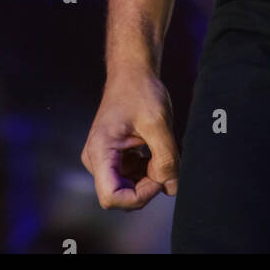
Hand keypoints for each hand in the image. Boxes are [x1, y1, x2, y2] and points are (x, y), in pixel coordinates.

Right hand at [80, 67, 178, 210]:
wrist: (133, 72)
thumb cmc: (140, 90)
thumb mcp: (158, 123)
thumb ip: (166, 158)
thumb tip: (172, 188)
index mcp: (99, 151)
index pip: (112, 197)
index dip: (139, 196)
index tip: (158, 177)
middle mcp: (96, 160)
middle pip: (121, 196)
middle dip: (147, 187)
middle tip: (164, 162)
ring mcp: (105, 160)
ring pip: (128, 189)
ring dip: (149, 179)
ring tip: (160, 151)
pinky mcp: (115, 158)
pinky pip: (131, 178)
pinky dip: (147, 171)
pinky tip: (155, 151)